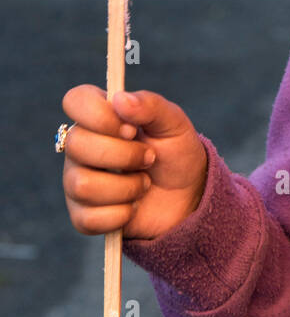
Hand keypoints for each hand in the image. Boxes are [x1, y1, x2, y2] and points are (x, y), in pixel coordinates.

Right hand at [61, 84, 207, 240]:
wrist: (186, 196)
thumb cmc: (175, 153)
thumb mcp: (173, 123)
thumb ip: (150, 105)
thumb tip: (120, 98)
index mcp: (99, 116)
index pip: (75, 100)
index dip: (100, 115)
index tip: (131, 129)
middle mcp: (81, 146)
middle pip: (77, 145)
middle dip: (124, 155)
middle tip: (149, 158)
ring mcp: (77, 180)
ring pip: (82, 185)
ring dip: (126, 187)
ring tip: (144, 183)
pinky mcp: (82, 215)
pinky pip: (89, 218)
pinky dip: (121, 214)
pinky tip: (133, 206)